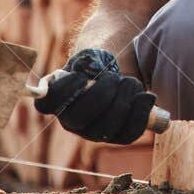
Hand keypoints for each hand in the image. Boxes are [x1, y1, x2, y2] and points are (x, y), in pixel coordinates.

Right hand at [34, 48, 157, 143]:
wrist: (116, 71)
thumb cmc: (98, 63)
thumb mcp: (89, 56)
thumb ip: (88, 61)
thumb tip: (94, 69)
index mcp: (58, 99)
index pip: (45, 103)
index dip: (63, 91)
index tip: (81, 75)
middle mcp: (72, 121)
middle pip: (79, 118)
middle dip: (101, 95)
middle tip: (114, 77)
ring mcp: (94, 132)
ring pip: (106, 128)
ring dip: (123, 101)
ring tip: (131, 82)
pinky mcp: (116, 136)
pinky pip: (128, 133)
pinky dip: (141, 113)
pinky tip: (148, 96)